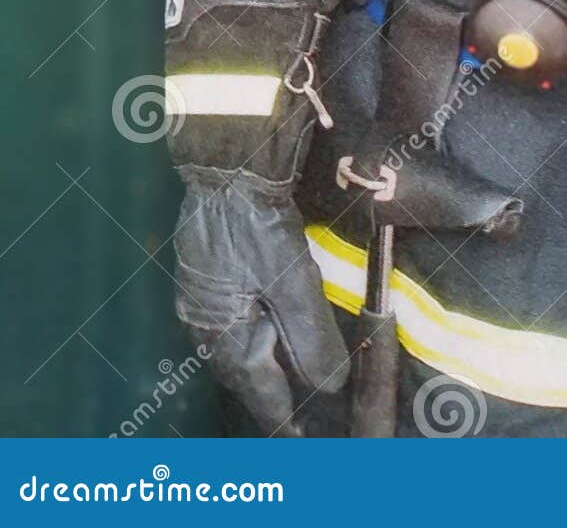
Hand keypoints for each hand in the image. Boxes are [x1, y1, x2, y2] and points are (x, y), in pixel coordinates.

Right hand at [173, 174, 349, 435]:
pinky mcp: (207, 271)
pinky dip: (255, 332)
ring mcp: (201, 294)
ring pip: (237, 344)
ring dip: (263, 363)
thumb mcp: (292, 281)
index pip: (257, 390)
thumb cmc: (257, 223)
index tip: (302, 440)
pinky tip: (270, 329)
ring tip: (290, 381)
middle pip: (243, 372)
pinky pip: (233, 317)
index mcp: (221, 332)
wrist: (228, 163)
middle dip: (272, 393)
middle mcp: (203, 321)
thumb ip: (311, 336)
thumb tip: (330, 384)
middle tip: (301, 414)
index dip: (283, 416)